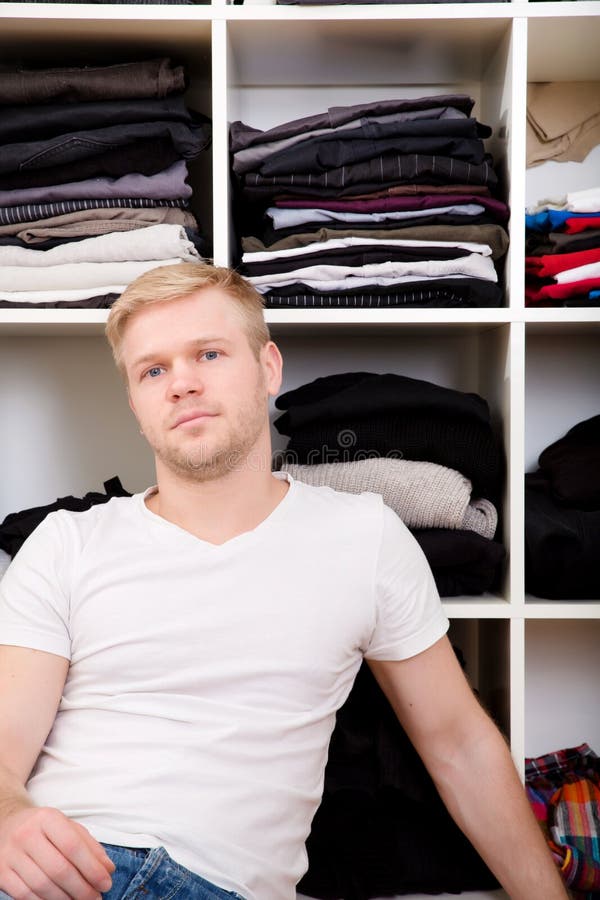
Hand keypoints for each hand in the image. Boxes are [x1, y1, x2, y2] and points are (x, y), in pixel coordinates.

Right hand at [0, 806, 114, 899]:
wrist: (7, 824)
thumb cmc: (43, 828)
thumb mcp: (68, 827)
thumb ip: (90, 846)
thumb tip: (108, 869)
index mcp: (47, 818)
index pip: (73, 846)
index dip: (92, 868)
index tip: (106, 882)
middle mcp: (26, 834)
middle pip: (59, 869)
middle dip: (82, 888)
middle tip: (96, 897)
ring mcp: (11, 855)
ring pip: (42, 885)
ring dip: (66, 899)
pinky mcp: (1, 873)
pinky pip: (25, 895)